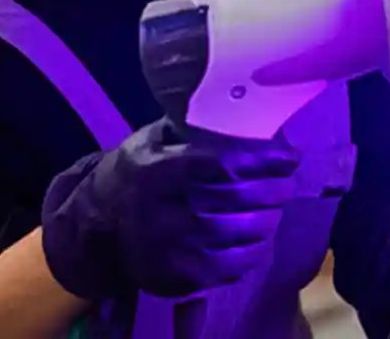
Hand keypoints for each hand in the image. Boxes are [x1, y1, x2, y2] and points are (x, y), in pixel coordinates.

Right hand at [41, 118, 298, 298]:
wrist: (99, 227)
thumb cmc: (142, 173)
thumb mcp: (156, 140)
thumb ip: (196, 128)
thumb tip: (254, 113)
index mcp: (157, 170)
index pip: (224, 163)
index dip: (265, 159)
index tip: (290, 155)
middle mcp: (163, 211)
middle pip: (240, 198)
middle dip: (276, 187)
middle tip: (287, 180)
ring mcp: (172, 248)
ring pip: (243, 231)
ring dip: (271, 216)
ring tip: (276, 205)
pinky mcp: (181, 277)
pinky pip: (235, 265)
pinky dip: (257, 248)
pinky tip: (260, 234)